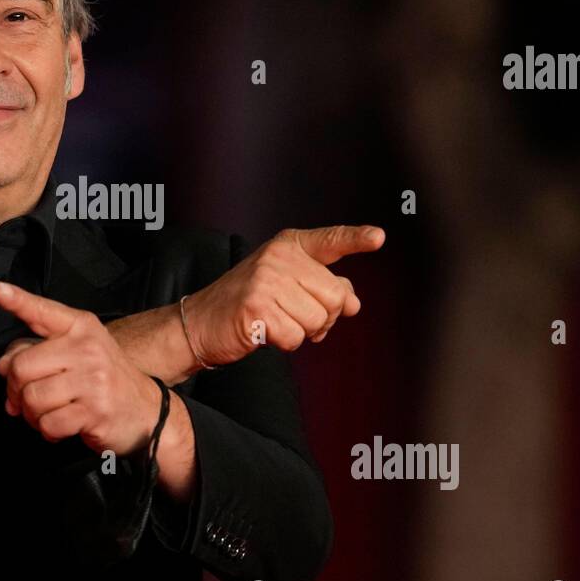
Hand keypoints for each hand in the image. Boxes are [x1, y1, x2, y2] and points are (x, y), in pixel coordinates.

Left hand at [0, 281, 162, 456]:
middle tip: (25, 397)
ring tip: (46, 412)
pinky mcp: (95, 411)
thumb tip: (4, 366)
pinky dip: (48, 430)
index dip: (18, 301)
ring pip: (32, 399)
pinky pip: (49, 423)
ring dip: (31, 414)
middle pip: (22, 367)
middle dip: (15, 389)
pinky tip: (60, 425)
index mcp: (80, 327)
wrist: (145, 408)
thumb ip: (37, 349)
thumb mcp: (76, 351)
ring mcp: (93, 379)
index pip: (43, 311)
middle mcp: (87, 348)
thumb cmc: (104, 378)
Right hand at [183, 225, 383, 365]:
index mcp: (287, 247)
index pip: (329, 241)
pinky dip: (285, 342)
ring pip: (318, 320)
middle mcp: (278, 258)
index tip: (379, 238)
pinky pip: (296, 337)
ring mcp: (266, 281)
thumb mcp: (285, 285)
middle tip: (296, 317)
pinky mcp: (257, 308)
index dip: (356, 239)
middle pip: (334, 296)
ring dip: (302, 332)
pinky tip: (265, 331)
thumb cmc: (246, 304)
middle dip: (323, 317)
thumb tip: (353, 302)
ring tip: (277, 322)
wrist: (200, 322)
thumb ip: (322, 286)